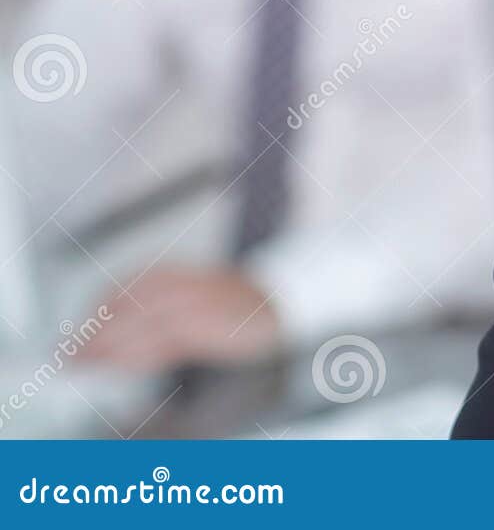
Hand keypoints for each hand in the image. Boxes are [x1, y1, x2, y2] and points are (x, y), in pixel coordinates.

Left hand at [80, 266, 281, 372]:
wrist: (274, 303)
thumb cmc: (224, 304)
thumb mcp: (183, 296)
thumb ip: (149, 312)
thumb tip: (103, 336)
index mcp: (169, 274)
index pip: (117, 292)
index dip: (92, 316)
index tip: (72, 339)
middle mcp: (178, 286)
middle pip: (125, 310)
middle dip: (94, 336)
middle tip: (71, 358)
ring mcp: (193, 305)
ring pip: (140, 327)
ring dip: (110, 349)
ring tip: (88, 366)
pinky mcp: (207, 327)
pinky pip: (164, 343)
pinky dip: (139, 356)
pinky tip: (124, 367)